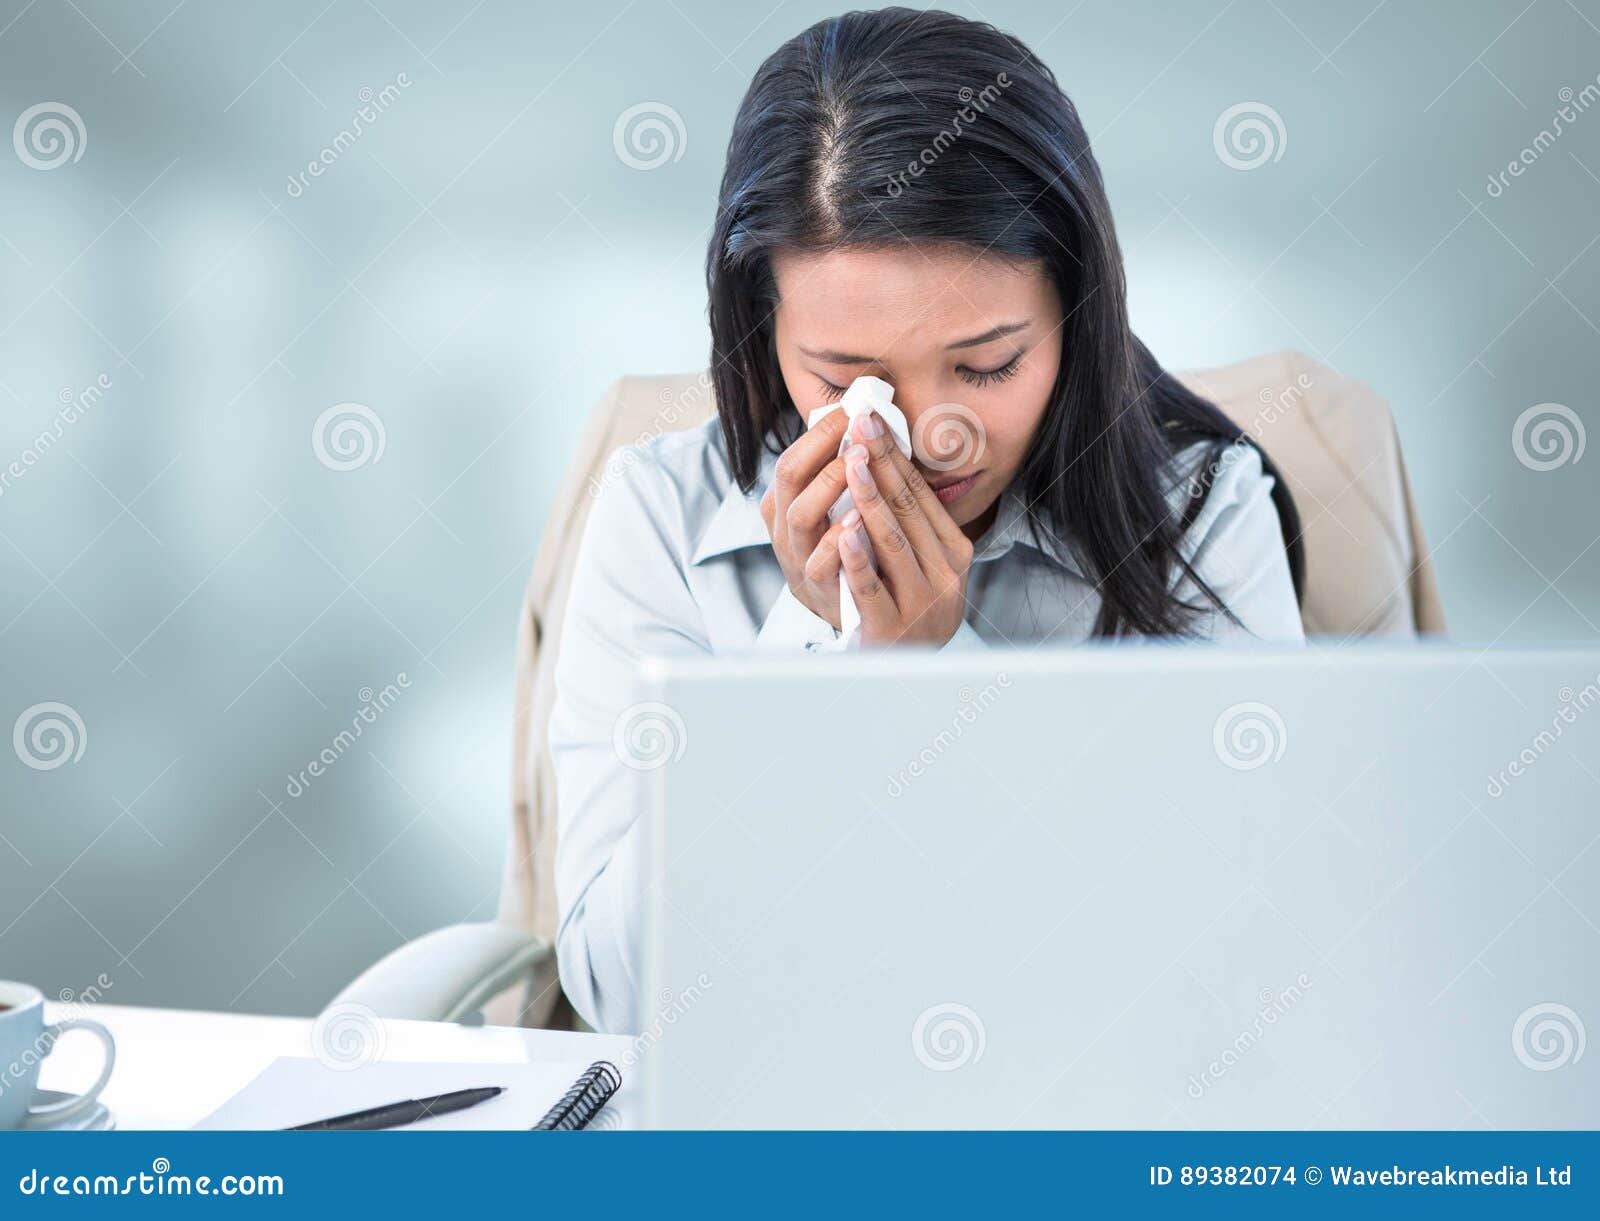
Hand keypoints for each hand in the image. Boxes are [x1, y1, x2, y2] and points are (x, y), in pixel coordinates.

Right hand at [759, 407, 853, 627]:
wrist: (857, 628)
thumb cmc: (853, 560)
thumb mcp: (837, 517)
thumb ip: (843, 480)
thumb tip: (866, 423)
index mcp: (787, 510)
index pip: (792, 460)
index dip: (819, 433)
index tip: (850, 410)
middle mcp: (788, 533)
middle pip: (789, 480)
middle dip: (822, 450)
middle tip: (857, 430)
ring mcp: (802, 563)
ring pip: (801, 518)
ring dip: (828, 485)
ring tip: (857, 461)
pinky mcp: (824, 594)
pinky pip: (822, 565)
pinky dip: (838, 541)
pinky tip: (859, 520)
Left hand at [836, 411, 974, 646]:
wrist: (913, 668)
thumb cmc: (910, 603)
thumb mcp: (922, 560)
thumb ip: (908, 519)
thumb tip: (879, 456)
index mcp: (952, 551)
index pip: (919, 494)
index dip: (893, 455)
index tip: (871, 419)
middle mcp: (943, 574)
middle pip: (908, 510)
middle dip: (880, 464)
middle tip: (859, 426)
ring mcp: (920, 602)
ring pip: (892, 542)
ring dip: (869, 499)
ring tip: (850, 464)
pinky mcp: (892, 627)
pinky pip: (871, 586)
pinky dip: (858, 557)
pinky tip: (843, 531)